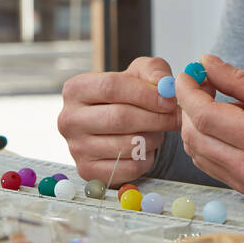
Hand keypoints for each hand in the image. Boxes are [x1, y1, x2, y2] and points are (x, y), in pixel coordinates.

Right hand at [59, 56, 181, 184]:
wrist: (117, 126)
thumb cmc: (127, 96)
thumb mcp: (140, 73)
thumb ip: (154, 70)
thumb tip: (164, 85)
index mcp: (75, 89)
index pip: (111, 87)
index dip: (145, 94)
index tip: (169, 100)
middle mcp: (69, 119)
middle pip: (119, 117)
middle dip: (155, 118)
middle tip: (175, 117)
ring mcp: (76, 148)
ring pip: (126, 145)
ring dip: (153, 138)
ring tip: (158, 130)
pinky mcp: (88, 171)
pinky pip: (128, 168)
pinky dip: (146, 158)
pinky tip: (146, 148)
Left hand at [175, 53, 243, 200]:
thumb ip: (240, 79)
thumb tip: (206, 63)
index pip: (203, 115)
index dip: (187, 92)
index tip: (187, 75)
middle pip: (193, 135)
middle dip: (189, 107)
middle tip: (202, 85)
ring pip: (197, 153)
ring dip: (196, 126)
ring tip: (217, 104)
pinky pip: (210, 165)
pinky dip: (207, 143)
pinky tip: (226, 127)